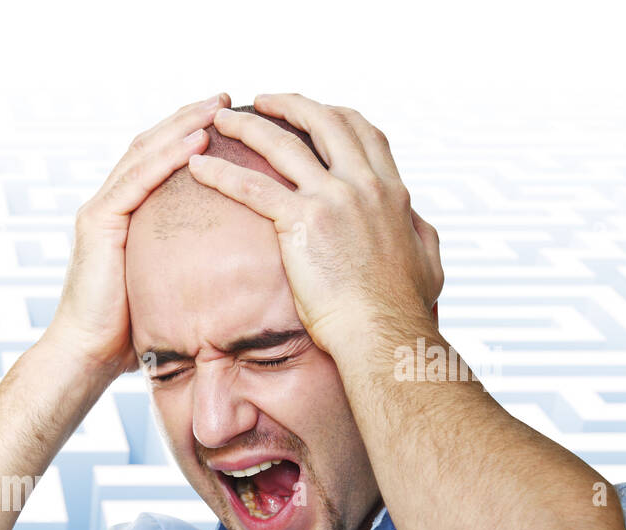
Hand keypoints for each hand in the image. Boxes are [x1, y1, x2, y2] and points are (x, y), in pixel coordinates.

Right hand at [41, 92, 231, 377]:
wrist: (86, 356)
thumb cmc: (125, 336)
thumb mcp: (162, 289)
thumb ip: (181, 269)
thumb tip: (228, 273)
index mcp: (120, 217)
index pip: (154, 162)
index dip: (188, 135)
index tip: (225, 121)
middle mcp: (106, 205)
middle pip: (150, 146)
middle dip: (189, 118)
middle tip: (227, 99)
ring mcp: (99, 210)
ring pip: (144, 153)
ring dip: (183, 126)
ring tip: (219, 107)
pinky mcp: (98, 222)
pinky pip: (137, 180)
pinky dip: (168, 157)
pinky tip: (198, 141)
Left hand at [186, 93, 443, 360]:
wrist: (384, 332)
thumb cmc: (403, 309)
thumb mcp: (427, 260)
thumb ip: (418, 233)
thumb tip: (414, 224)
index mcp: (390, 192)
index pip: (362, 133)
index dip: (333, 116)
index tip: (312, 113)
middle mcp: (363, 184)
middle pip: (323, 122)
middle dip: (289, 105)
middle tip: (262, 102)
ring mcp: (333, 199)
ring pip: (283, 145)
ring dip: (249, 126)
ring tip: (222, 120)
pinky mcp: (302, 223)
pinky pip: (252, 188)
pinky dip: (221, 174)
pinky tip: (198, 169)